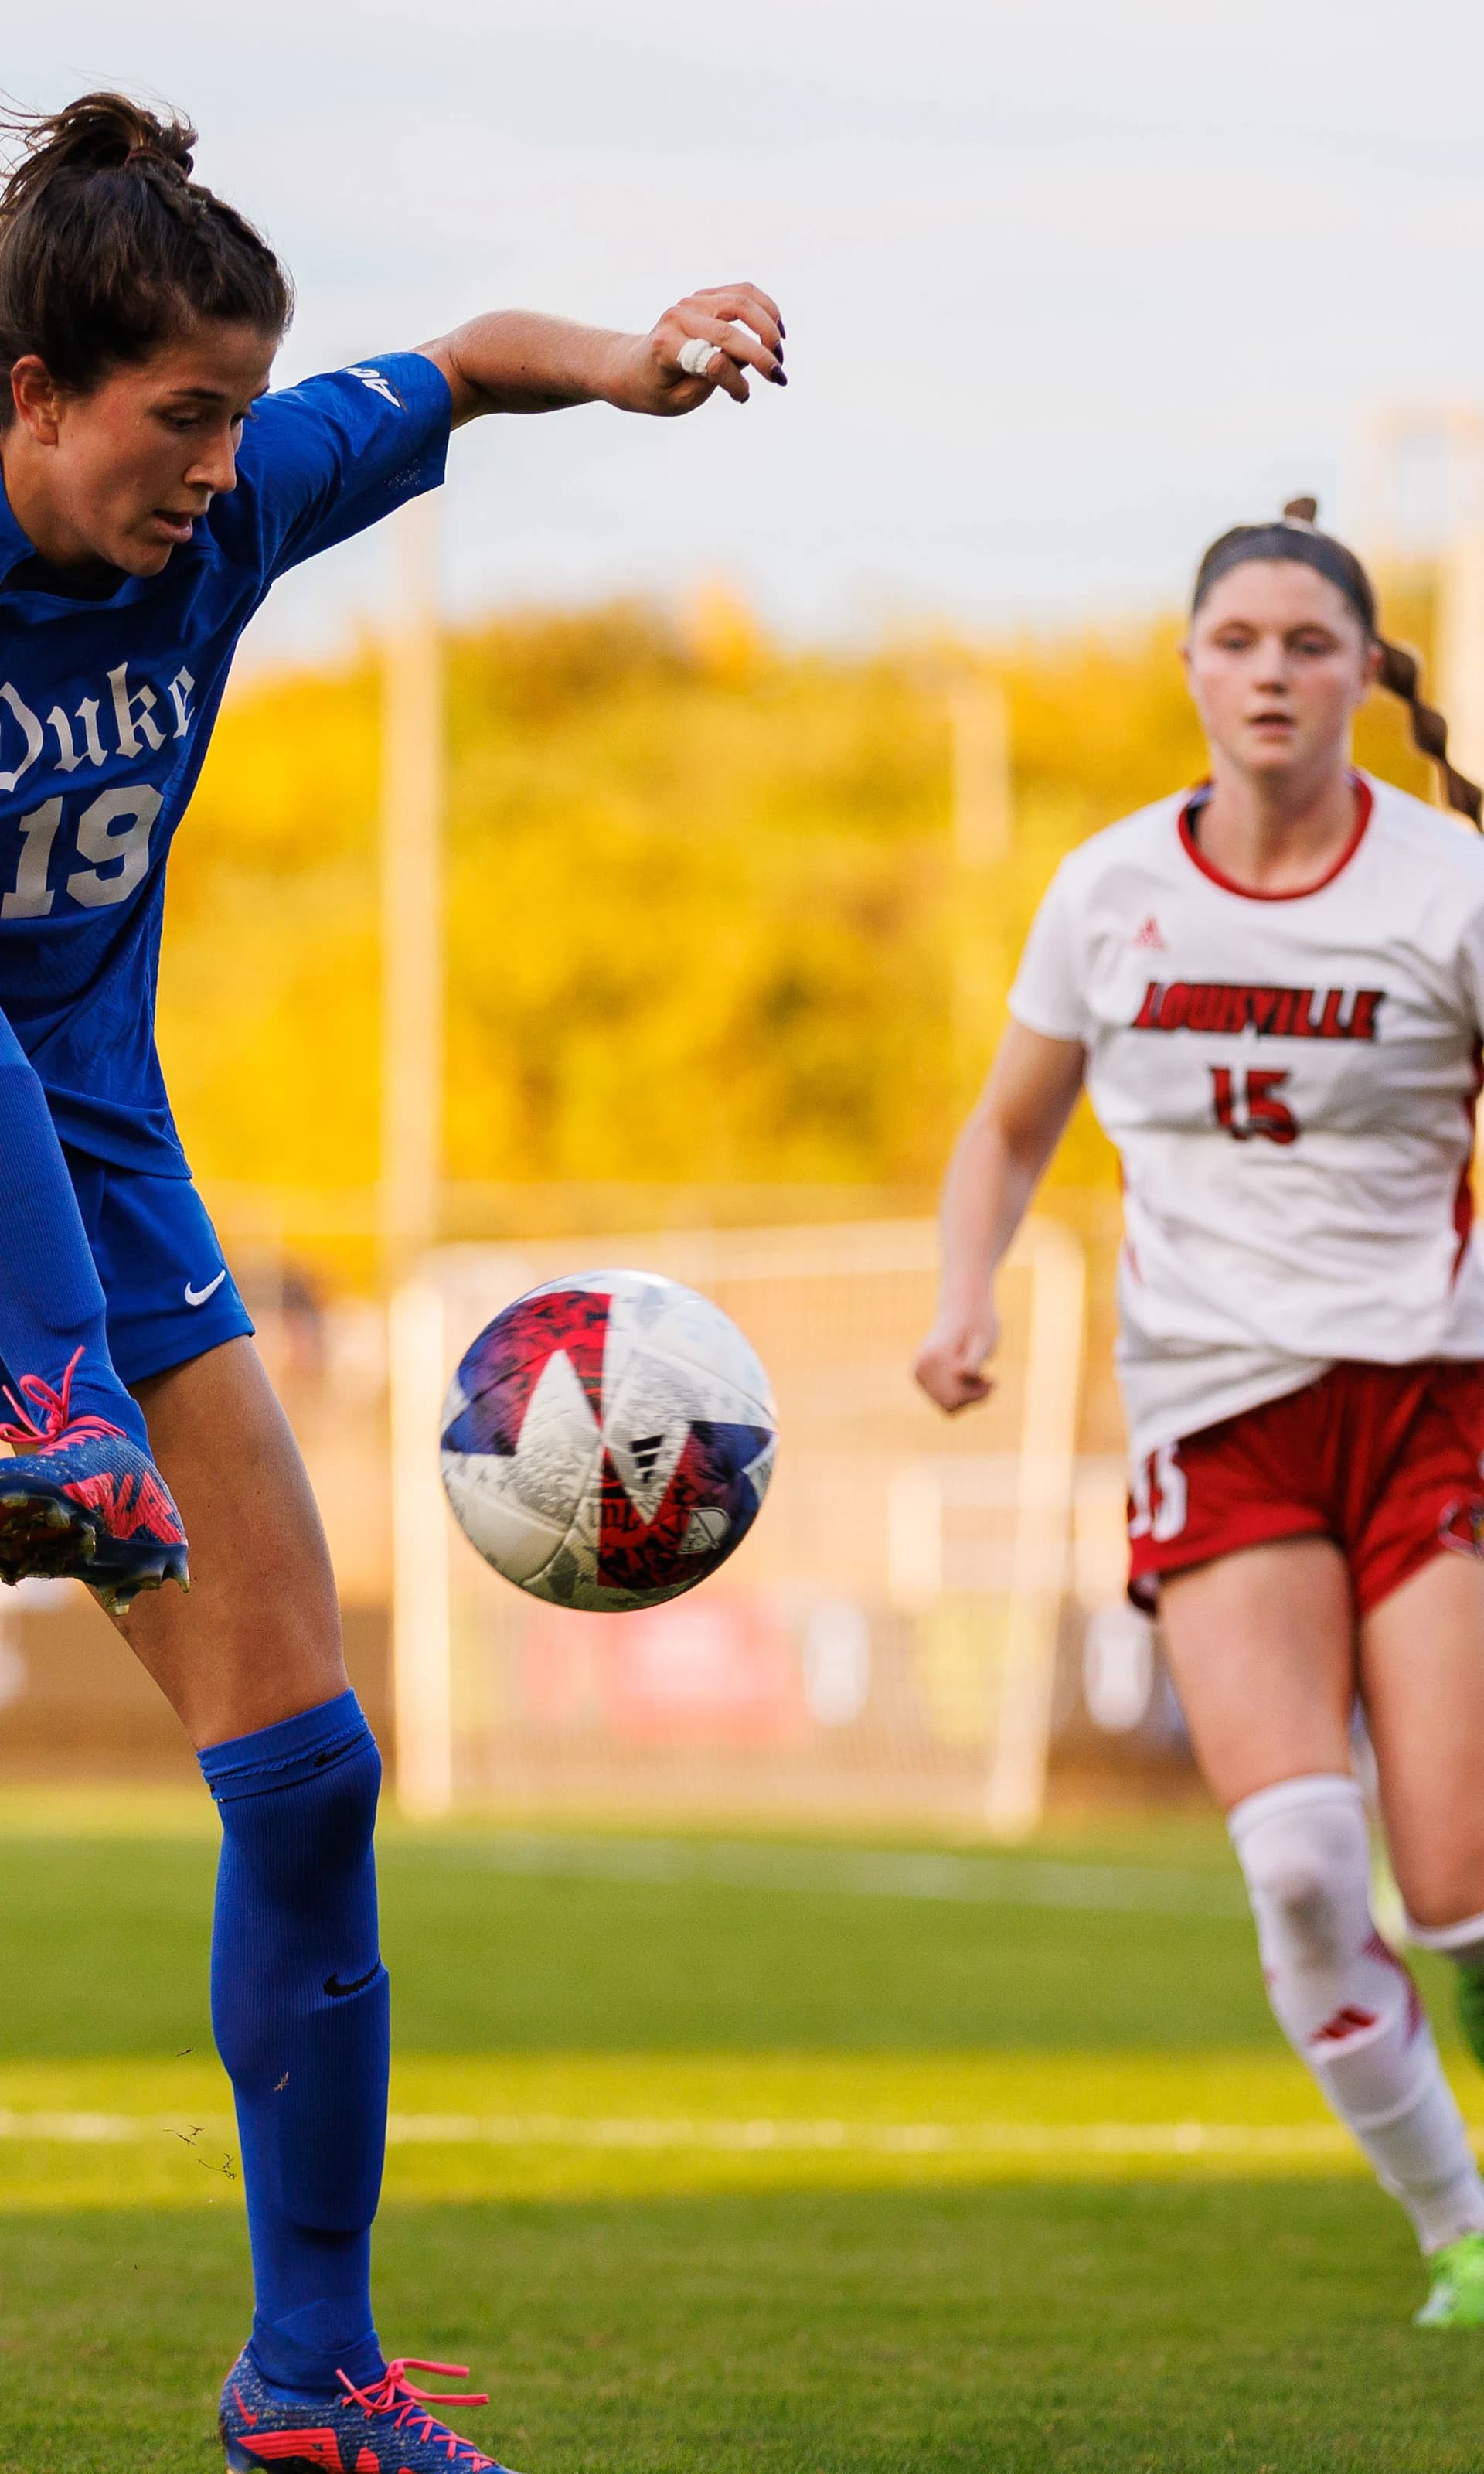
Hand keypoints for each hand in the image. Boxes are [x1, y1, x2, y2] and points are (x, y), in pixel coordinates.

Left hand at [608, 283, 785, 414]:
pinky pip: (742, 292)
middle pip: (730, 329)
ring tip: (779, 351)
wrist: (633, 367)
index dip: (734, 381)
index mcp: (666, 345)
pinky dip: (764, 307)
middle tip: (778, 375)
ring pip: (742, 301)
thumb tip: (746, 361)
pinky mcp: (704, 296)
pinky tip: (777, 329)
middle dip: (761, 353)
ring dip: (768, 326)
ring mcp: (692, 302)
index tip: (744, 397)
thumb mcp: (680, 399)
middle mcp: (679, 316)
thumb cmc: (657, 389)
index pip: (711, 360)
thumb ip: (711, 380)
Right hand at [912, 1302, 1000, 1414]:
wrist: (964, 1307)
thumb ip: (975, 1359)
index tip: (989, 1378)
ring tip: (979, 1374)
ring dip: (966, 1394)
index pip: (952, 1401)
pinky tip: (969, 1374)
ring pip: (945, 1404)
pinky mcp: (921, 1375)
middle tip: (987, 1377)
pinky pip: (942, 1398)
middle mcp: (920, 1367)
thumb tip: (964, 1374)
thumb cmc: (979, 1322)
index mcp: (932, 1360)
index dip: (975, 1395)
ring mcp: (918, 1372)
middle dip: (971, 1396)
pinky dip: (959, 1391)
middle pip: (948, 1405)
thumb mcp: (984, 1340)